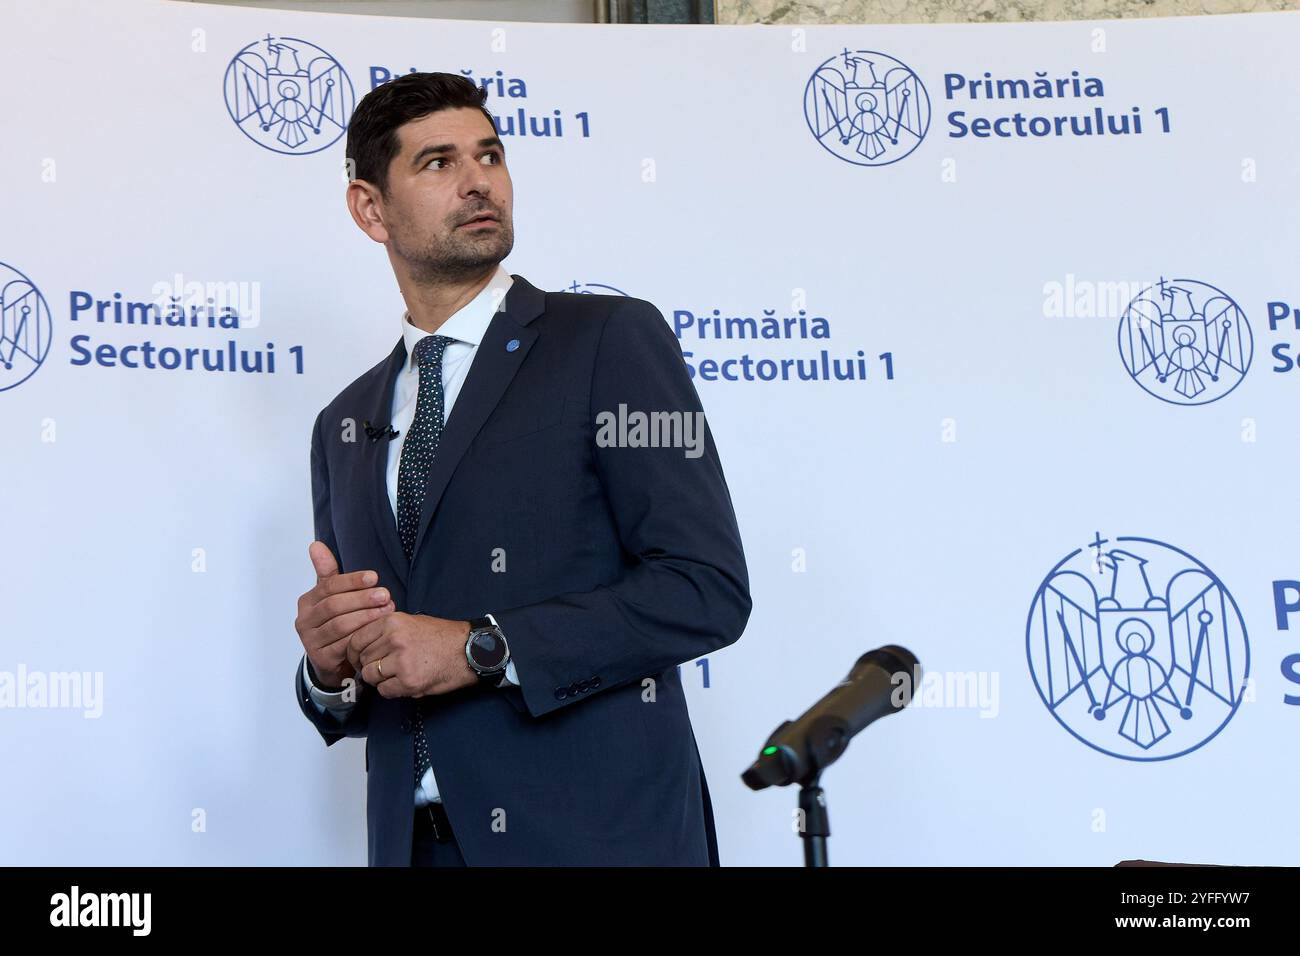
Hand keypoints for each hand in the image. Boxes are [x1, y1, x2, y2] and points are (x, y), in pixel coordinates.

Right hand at [294, 541, 395, 688]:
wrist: (332, 660)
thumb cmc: (335, 622)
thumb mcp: (332, 596)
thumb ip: (327, 572)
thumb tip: (316, 545)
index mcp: (307, 602)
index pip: (328, 586)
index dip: (352, 581)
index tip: (374, 577)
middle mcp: (304, 621)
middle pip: (334, 606)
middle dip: (362, 599)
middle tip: (386, 595)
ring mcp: (311, 641)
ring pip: (340, 625)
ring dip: (366, 617)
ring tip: (387, 610)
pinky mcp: (322, 658)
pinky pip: (344, 645)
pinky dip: (363, 636)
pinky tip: (379, 630)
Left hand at [348, 612, 474, 698]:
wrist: (468, 651)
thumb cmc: (442, 637)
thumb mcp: (411, 622)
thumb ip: (385, 631)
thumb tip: (361, 646)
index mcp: (392, 621)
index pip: (355, 640)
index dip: (353, 653)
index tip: (357, 659)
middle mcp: (393, 639)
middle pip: (362, 659)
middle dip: (369, 666)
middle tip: (384, 668)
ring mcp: (401, 660)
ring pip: (370, 676)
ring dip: (380, 679)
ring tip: (396, 675)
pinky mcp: (409, 681)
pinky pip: (385, 690)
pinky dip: (391, 690)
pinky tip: (404, 682)